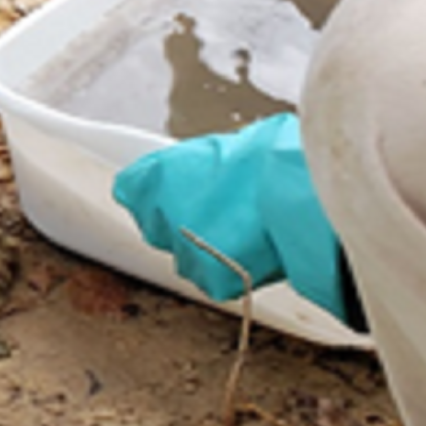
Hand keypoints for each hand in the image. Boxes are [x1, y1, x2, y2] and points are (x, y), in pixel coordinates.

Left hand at [112, 113, 350, 321]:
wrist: (296, 188)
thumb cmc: (265, 159)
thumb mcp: (215, 146)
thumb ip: (186, 166)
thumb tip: (184, 173)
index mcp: (151, 177)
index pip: (129, 191)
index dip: (154, 193)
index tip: (172, 193)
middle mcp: (157, 215)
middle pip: (157, 227)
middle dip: (181, 223)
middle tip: (219, 211)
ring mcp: (182, 250)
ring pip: (186, 258)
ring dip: (206, 250)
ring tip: (244, 230)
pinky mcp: (211, 279)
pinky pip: (215, 280)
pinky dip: (233, 272)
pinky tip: (255, 250)